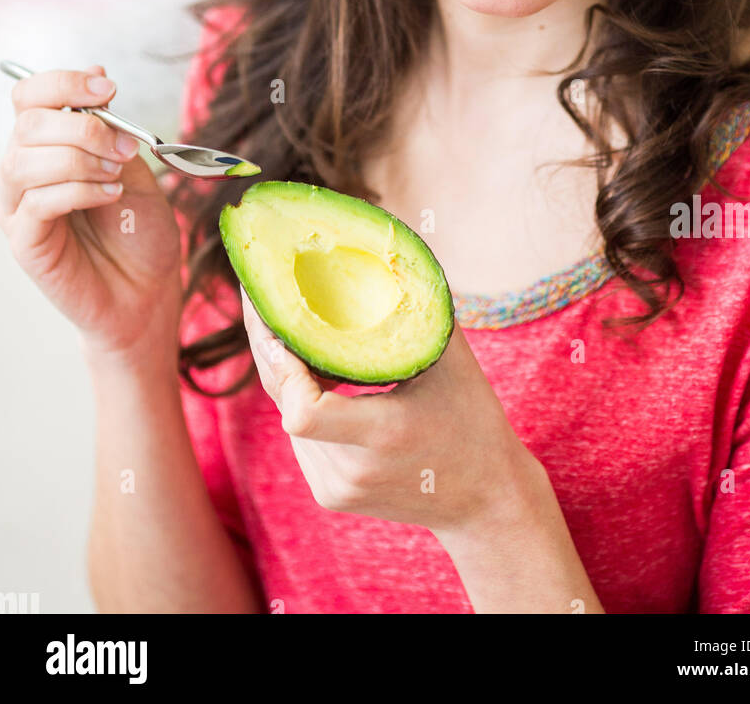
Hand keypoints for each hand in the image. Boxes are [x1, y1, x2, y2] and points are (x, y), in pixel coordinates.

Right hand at [0, 65, 182, 368]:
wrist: (147, 291)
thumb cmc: (138, 232)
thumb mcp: (132, 167)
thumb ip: (110, 128)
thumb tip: (95, 76)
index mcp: (47, 147)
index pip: (29, 97)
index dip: (63, 83)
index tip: (107, 87)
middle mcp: (24, 174)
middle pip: (27, 124)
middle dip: (83, 127)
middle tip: (124, 149)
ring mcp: (19, 209)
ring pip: (26, 161)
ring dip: (81, 159)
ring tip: (115, 176)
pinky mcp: (25, 242)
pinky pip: (38, 202)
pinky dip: (79, 191)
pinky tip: (109, 197)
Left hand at [241, 286, 539, 537]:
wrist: (486, 502)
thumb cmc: (474, 421)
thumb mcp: (452, 361)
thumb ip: (413, 308)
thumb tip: (382, 246)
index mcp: (382, 436)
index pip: (302, 411)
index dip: (281, 363)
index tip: (277, 314)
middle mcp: (349, 470)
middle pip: (285, 400)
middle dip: (269, 342)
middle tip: (263, 290)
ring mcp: (334, 487)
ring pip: (287, 413)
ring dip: (286, 367)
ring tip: (283, 315)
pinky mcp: (328, 493)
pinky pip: (299, 432)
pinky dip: (302, 393)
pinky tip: (309, 361)